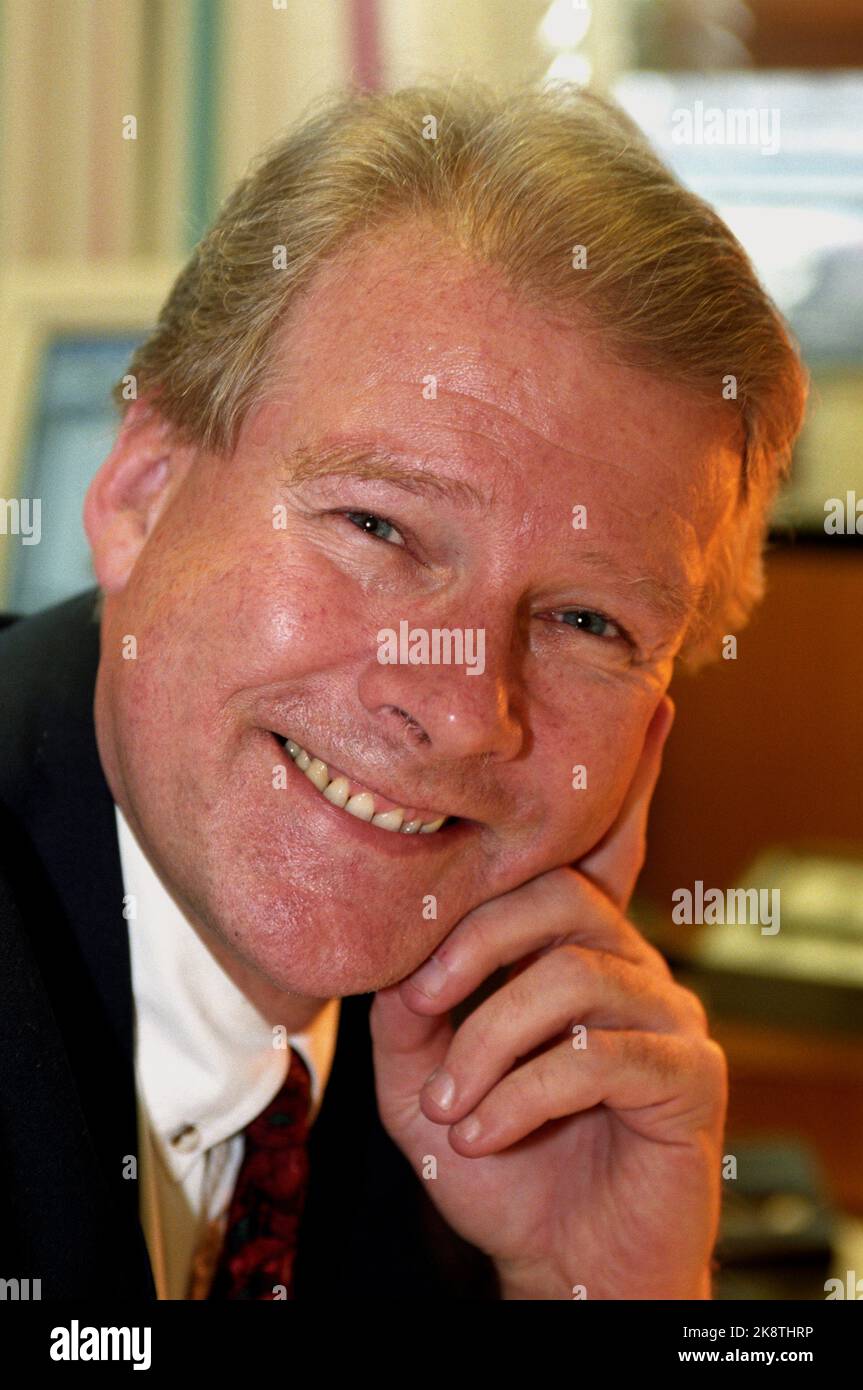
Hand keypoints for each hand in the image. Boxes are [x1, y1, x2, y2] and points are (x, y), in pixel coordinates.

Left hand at [369, 696, 727, 1298]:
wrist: (554, 1258)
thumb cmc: (498, 1156)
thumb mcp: (426, 1070)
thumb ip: (417, 998)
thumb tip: (404, 945)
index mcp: (570, 949)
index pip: (598, 850)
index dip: (630, 779)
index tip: (654, 707)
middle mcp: (626, 962)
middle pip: (559, 897)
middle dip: (473, 946)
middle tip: (418, 1010)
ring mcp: (663, 1012)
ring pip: (571, 975)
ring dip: (487, 1041)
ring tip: (450, 1106)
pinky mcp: (686, 1072)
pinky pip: (594, 1054)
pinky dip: (520, 1094)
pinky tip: (485, 1131)